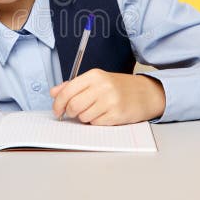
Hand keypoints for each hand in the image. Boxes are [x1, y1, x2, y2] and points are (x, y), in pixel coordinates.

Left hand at [50, 69, 165, 124]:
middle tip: (73, 113)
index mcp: (94, 75)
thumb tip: (53, 92)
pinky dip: (95, 122)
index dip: (58, 103)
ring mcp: (111, 101)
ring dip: (84, 118)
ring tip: (93, 111)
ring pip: (83, 117)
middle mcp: (102, 87)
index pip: (67, 90)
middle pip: (73, 106)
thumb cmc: (119, 87)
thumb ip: (73, 85)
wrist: (146, 93)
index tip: (57, 110)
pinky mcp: (117, 115)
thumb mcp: (97, 80)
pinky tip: (103, 115)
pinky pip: (96, 123)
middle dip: (70, 113)